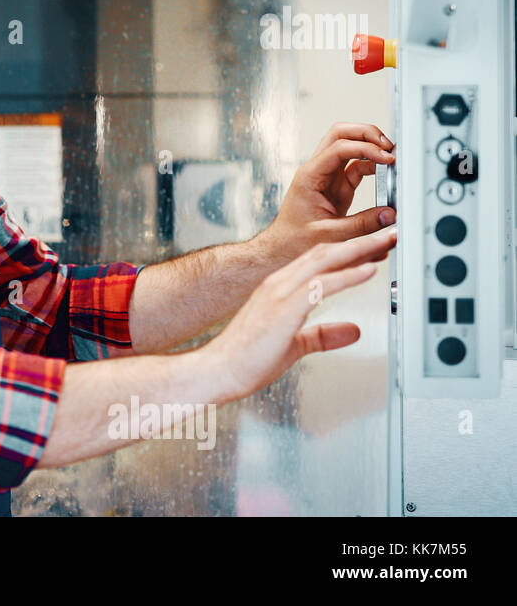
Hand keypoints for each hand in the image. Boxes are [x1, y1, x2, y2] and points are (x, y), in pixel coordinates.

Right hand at [202, 225, 396, 401]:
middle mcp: (279, 284)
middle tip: (388, 235)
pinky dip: (348, 275)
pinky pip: (321, 285)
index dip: (348, 251)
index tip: (374, 247)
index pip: (318, 260)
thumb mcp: (295, 344)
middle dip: (359, 242)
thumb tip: (352, 332)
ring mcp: (280, 293)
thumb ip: (323, 335)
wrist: (217, 370)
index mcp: (279, 289)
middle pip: (325, 251)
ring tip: (385, 242)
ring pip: (325, 260)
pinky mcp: (284, 308)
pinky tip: (368, 271)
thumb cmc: (245, 358)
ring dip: (359, 250)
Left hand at [257, 123, 395, 263]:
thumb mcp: (330, 234)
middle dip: (366, 133)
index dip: (365, 148)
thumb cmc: (296, 238)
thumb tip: (389, 214)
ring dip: (370, 145)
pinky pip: (357, 165)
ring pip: (349, 144)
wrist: (284, 245)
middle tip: (388, 146)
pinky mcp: (338, 184)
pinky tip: (385, 171)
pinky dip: (372, 164)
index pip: (339, 148)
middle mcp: (318, 170)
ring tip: (390, 156)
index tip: (386, 158)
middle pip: (341, 134)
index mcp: (310, 176)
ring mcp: (328, 175)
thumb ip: (362, 224)